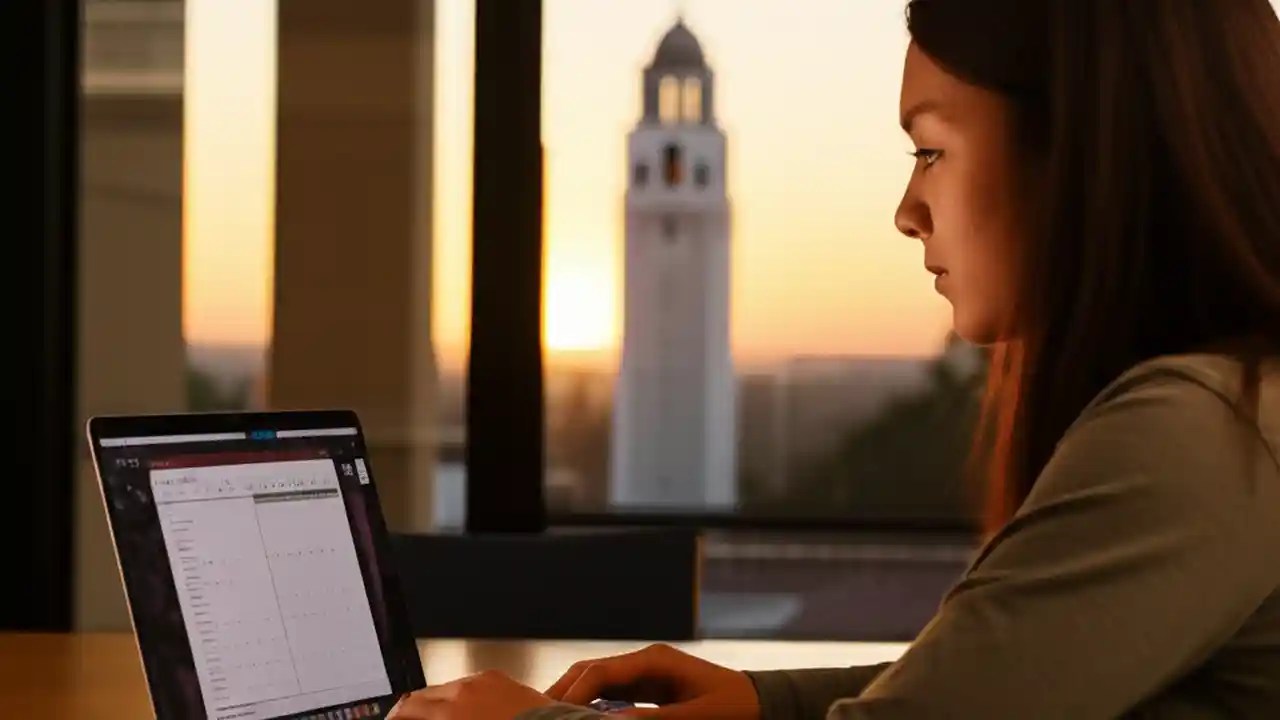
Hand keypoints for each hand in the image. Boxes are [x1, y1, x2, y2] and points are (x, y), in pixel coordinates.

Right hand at [388, 670, 555, 719]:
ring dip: (436, 702)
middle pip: (423, 695)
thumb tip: (424, 717)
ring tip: (436, 718)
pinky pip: (469, 683)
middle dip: (412, 710)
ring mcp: (483, 681)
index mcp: (449, 711)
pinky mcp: (500, 678)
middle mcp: (463, 690)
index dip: (397, 717)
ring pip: (446, 688)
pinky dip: (459, 695)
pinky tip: (464, 709)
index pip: (408, 708)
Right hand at [546, 643, 760, 718]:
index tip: (552, 713)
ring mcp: (647, 673)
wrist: (762, 704)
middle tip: (535, 713)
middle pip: (592, 670)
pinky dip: (592, 706)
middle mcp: (646, 661)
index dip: (573, 692)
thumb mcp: (696, 718)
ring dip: (574, 697)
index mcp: (655, 660)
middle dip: (563, 690)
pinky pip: (612, 693)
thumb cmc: (735, 709)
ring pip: (598, 681)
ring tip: (550, 717)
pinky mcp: (650, 688)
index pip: (601, 671)